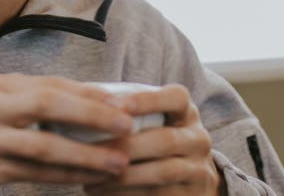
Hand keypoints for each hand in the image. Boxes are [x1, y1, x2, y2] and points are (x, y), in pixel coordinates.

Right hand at [0, 74, 133, 194]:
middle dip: (94, 115)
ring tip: (118, 162)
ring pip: (46, 144)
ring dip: (86, 154)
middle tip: (129, 125)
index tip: (126, 102)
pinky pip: (32, 173)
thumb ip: (31, 101)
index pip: (55, 84)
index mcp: (3, 85)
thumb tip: (85, 102)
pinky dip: (63, 176)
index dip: (92, 93)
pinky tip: (85, 180)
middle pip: (52, 105)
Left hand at [85, 84, 224, 194]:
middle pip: (165, 140)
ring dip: (124, 176)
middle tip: (92, 149)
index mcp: (187, 112)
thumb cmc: (157, 137)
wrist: (191, 176)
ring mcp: (198, 169)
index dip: (145, 101)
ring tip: (93, 176)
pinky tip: (103, 191)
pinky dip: (127, 194)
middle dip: (127, 145)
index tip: (112, 105)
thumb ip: (130, 110)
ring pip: (162, 172)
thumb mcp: (156, 119)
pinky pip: (159, 195)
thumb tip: (85, 99)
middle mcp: (198, 139)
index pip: (175, 98)